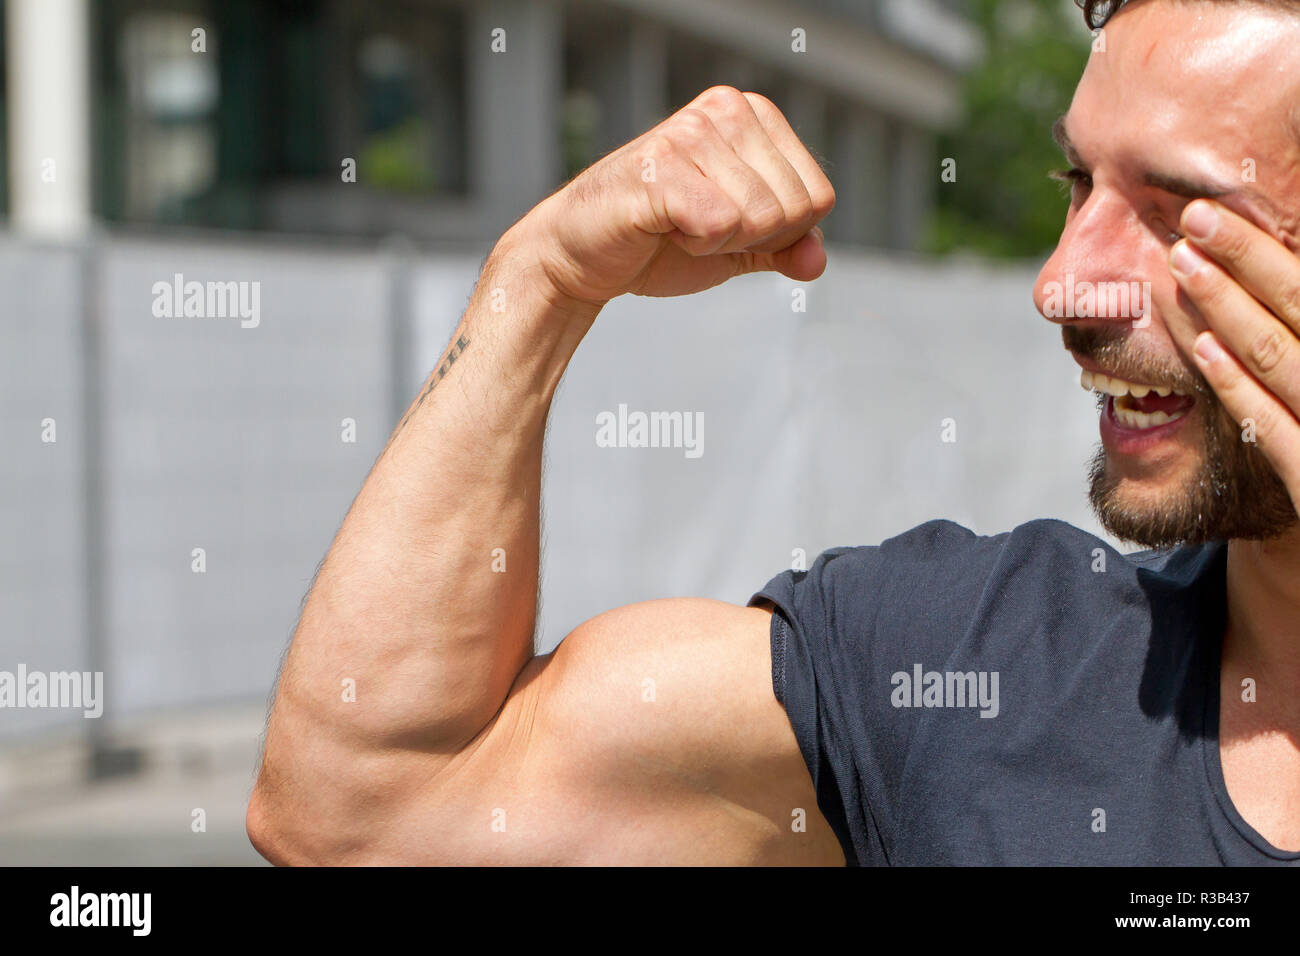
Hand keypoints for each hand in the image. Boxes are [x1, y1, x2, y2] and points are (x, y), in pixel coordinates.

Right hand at [518, 85, 835, 304]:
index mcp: (754, 116)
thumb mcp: (737, 246)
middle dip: (752, 241)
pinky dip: (696, 245)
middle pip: (796, 209)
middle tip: (698, 228)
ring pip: (762, 219)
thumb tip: (816, 261)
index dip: (780, 236)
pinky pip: (722, 226)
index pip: (819, 197)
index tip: (727, 225)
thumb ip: (784, 248)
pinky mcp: (662, 165)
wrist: (581, 255)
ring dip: (719, 243)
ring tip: (677, 225)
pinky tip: (663, 228)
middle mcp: (728, 110)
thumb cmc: (656, 241)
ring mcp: (692, 132)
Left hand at [1169, 199, 1299, 513]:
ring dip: (1230, 308)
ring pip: (1283, 358)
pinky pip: (1275, 430)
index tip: (1219, 211)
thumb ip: (1284, 330)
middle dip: (1251, 257)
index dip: (1271, 249)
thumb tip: (1266, 271)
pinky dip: (1238, 385)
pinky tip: (1201, 351)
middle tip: (1195, 216)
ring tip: (1185, 263)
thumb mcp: (1295, 391)